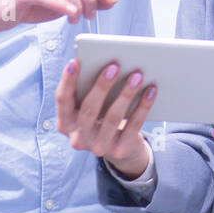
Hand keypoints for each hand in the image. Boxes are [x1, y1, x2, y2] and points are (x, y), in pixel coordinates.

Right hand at [56, 58, 154, 178]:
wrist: (121, 147)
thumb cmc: (102, 117)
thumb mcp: (91, 107)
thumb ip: (89, 89)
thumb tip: (105, 63)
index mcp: (65, 122)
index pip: (63, 100)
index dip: (67, 81)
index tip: (75, 62)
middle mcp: (78, 138)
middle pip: (89, 109)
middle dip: (102, 86)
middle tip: (115, 66)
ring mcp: (99, 147)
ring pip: (113, 117)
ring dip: (126, 94)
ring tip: (137, 75)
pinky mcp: (120, 150)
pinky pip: (134, 125)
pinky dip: (143, 105)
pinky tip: (151, 90)